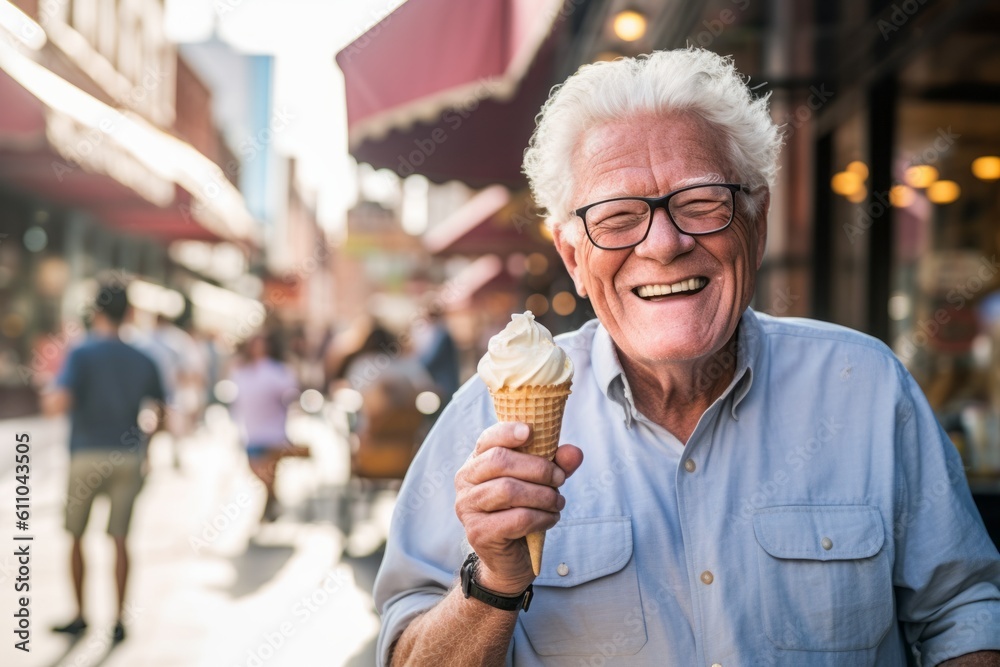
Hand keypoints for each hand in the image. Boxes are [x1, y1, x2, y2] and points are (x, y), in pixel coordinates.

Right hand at [454, 422, 583, 594]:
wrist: (509, 559)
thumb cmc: (522, 512)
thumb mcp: (540, 484)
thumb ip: (556, 465)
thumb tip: (575, 452)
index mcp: (476, 462)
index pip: (487, 440)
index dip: (507, 432)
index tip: (530, 432)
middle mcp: (465, 481)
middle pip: (500, 461)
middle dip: (538, 468)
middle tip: (560, 479)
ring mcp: (467, 507)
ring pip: (509, 490)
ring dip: (543, 495)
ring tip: (557, 502)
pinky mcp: (478, 532)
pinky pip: (517, 518)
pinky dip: (541, 517)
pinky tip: (550, 519)